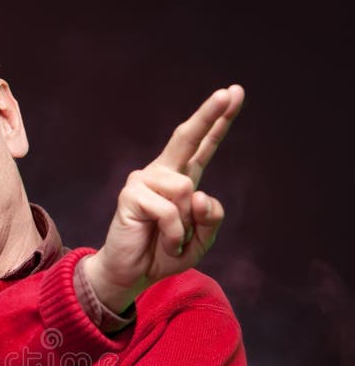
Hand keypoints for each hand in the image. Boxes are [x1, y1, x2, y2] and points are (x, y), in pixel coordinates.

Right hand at [83, 85, 244, 311]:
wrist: (131, 274)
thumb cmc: (163, 254)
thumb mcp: (200, 241)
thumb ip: (210, 219)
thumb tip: (199, 195)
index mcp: (183, 180)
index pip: (203, 146)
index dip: (218, 121)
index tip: (233, 93)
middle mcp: (163, 174)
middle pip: (187, 138)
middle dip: (209, 115)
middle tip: (228, 92)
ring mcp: (145, 181)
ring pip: (186, 190)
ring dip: (185, 224)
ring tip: (171, 239)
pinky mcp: (132, 194)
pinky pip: (169, 210)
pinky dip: (172, 233)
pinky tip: (162, 241)